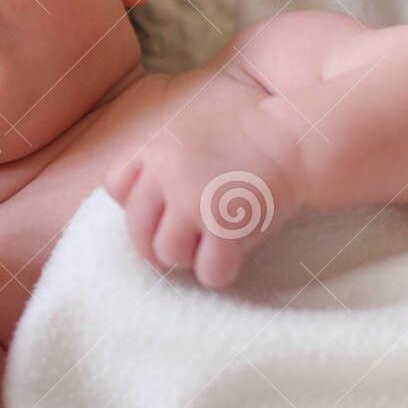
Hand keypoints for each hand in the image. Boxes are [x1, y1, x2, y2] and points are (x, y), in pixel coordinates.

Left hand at [103, 104, 300, 289]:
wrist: (292, 139)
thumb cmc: (243, 143)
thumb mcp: (188, 136)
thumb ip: (157, 166)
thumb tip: (136, 216)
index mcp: (155, 148)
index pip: (115, 187)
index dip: (137, 204)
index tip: (164, 207)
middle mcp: (166, 174)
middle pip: (138, 231)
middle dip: (159, 244)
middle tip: (187, 242)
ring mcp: (193, 201)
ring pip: (168, 256)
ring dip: (188, 259)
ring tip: (211, 245)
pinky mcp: (223, 225)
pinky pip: (207, 271)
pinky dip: (219, 271)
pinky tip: (232, 255)